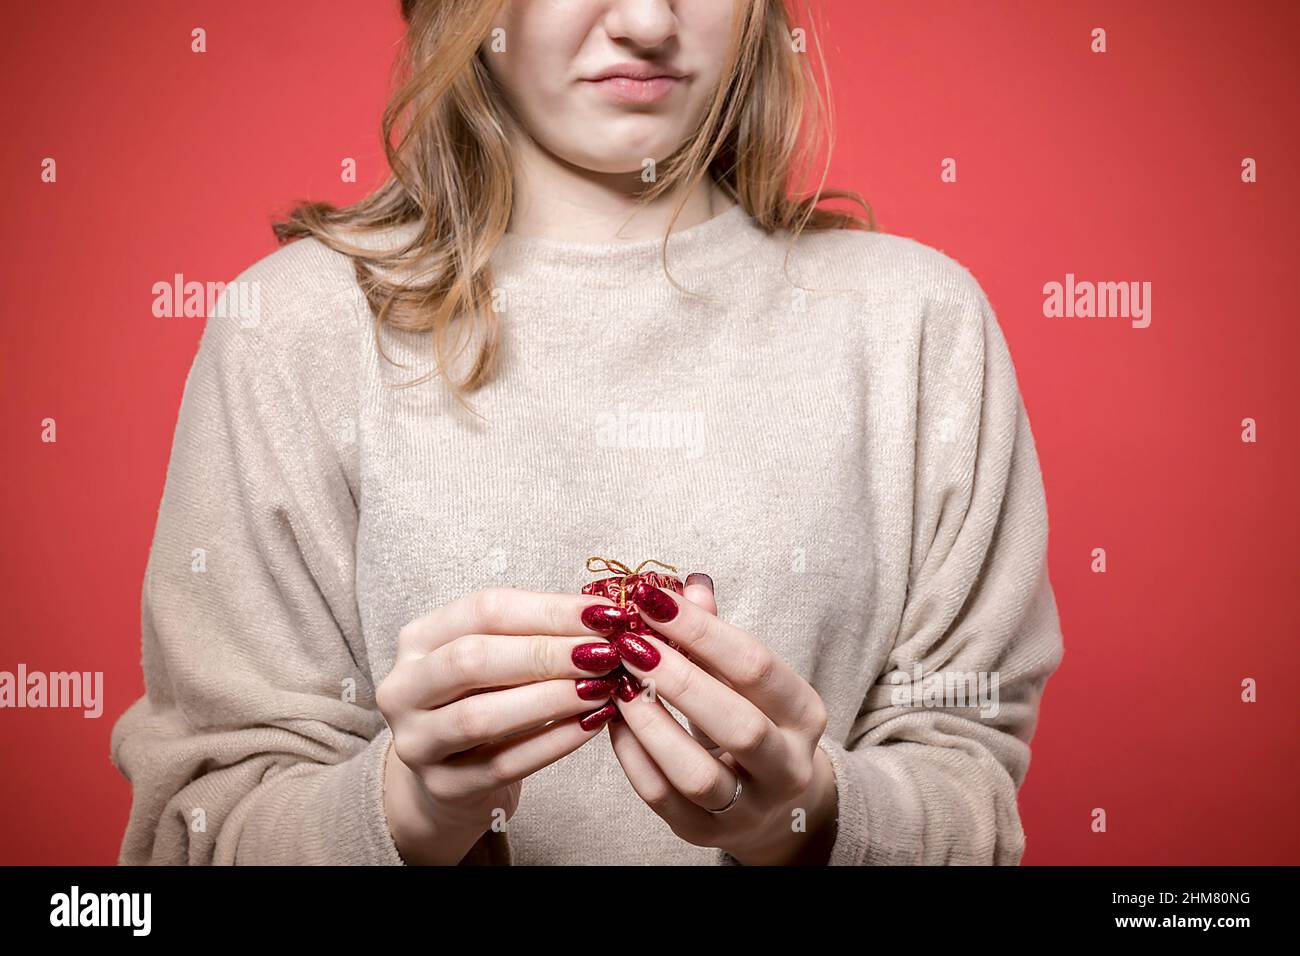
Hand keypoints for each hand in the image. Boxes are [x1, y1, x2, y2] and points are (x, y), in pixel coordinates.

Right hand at [376, 588, 621, 863]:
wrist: (447, 775)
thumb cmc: (481, 700)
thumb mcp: (495, 656)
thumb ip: (535, 634)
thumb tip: (603, 616)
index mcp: (418, 640)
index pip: (483, 611)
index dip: (547, 610)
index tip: (603, 614)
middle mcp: (404, 688)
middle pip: (473, 660)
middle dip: (547, 653)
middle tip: (605, 652)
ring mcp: (417, 742)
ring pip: (481, 716)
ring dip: (551, 698)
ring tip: (602, 687)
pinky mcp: (444, 787)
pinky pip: (504, 764)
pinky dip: (553, 742)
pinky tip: (591, 725)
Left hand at [607, 576, 837, 864]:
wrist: (774, 805)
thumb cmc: (755, 722)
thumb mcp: (748, 680)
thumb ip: (718, 637)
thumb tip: (690, 585)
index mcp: (804, 714)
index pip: (757, 667)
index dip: (702, 631)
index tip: (653, 600)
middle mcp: (788, 766)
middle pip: (738, 725)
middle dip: (679, 680)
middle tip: (630, 643)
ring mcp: (749, 808)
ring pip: (698, 773)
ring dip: (652, 724)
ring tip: (618, 683)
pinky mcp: (705, 833)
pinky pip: (662, 798)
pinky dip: (633, 757)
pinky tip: (614, 720)